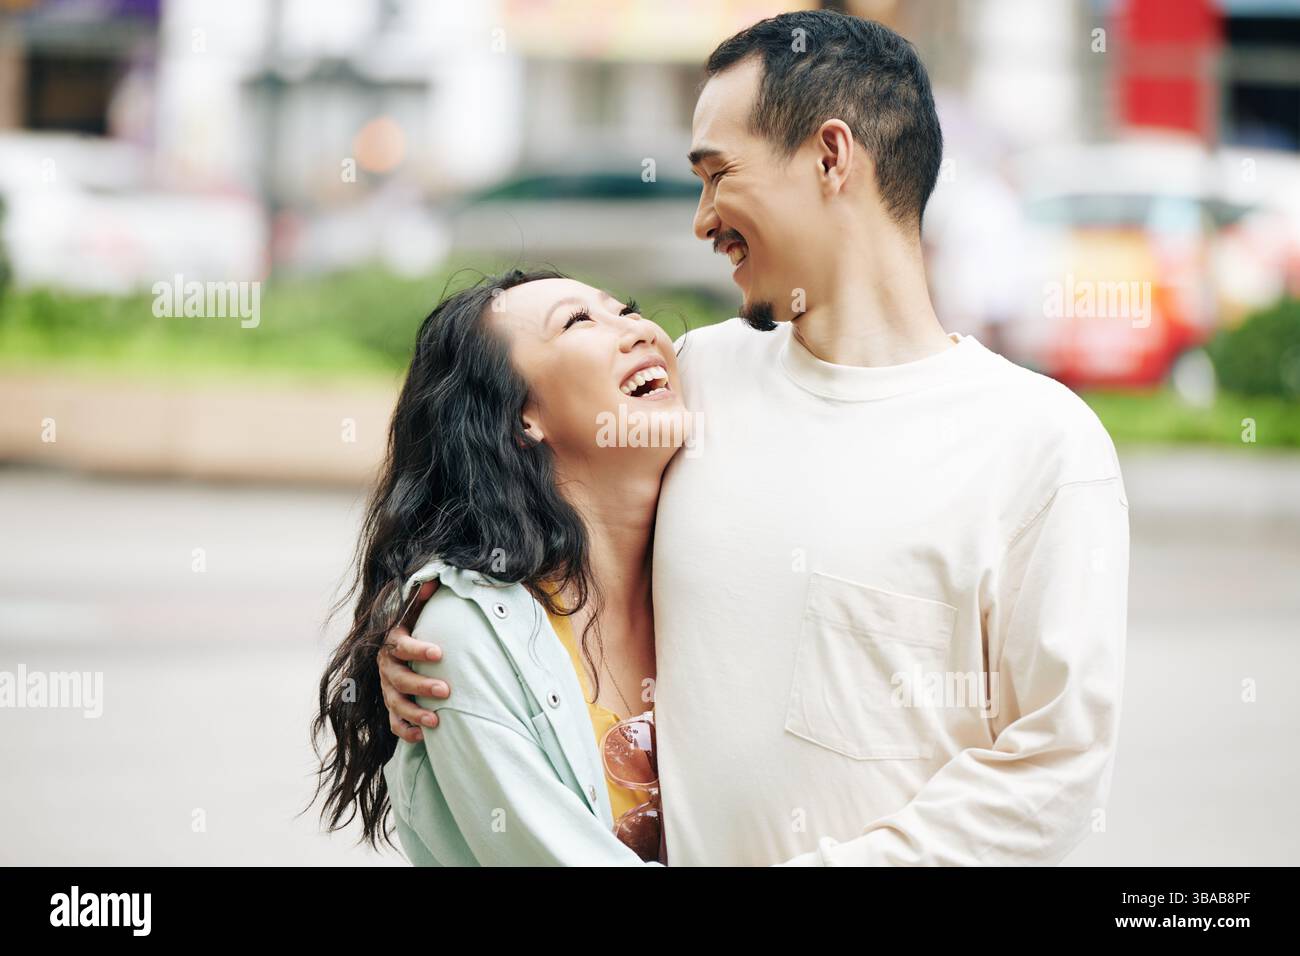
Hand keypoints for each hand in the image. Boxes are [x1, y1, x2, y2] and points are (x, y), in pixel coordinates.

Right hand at [380, 580, 448, 742]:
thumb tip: (434, 582)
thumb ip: (423, 598)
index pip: (401, 645)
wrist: (400, 648)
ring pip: (395, 704)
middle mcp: (385, 666)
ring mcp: (386, 688)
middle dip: (421, 685)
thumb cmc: (417, 626)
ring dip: (414, 713)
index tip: (440, 652)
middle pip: (398, 678)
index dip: (418, 649)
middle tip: (446, 690)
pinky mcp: (391, 707)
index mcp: (392, 641)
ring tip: (437, 721)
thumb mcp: (417, 609)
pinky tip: (423, 737)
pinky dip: (406, 732)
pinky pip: (394, 723)